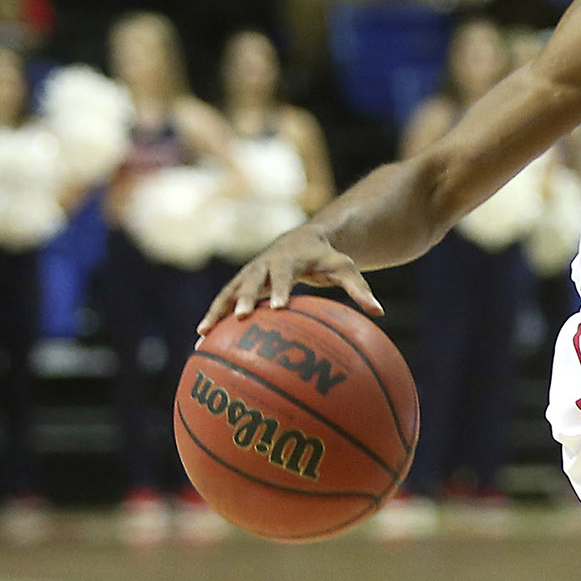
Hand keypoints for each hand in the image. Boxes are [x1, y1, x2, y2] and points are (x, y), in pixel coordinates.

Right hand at [196, 226, 383, 336]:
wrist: (300, 240)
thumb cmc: (326, 258)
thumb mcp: (345, 268)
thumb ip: (360, 289)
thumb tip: (379, 312)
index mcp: (290, 259)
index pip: (284, 273)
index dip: (280, 288)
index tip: (278, 307)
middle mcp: (265, 264)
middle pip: (252, 280)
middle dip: (246, 299)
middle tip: (242, 318)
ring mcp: (249, 273)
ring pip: (230, 291)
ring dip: (217, 311)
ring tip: (203, 335)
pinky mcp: (240, 283)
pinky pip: (224, 300)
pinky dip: (213, 317)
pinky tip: (201, 340)